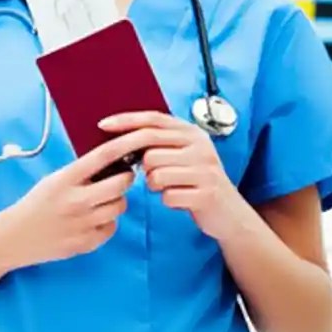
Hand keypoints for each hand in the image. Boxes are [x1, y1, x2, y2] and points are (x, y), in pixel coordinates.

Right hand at [4, 128, 171, 265]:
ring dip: (116, 201)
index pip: (102, 156)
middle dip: (126, 179)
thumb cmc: (36, 205)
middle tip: (121, 178)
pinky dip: (106, 222)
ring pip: (120, 206)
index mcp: (64, 179)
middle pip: (121, 184)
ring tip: (100, 202)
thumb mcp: (53, 181)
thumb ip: (80, 173)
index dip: (125, 145)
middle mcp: (75, 200)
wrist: (14, 237)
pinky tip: (91, 221)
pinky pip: (112, 227)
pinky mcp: (87, 243)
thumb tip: (115, 162)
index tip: (140, 138)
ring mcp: (82, 223)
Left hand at [98, 111, 254, 242]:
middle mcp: (201, 147)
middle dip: (137, 163)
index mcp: (192, 132)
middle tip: (139, 172)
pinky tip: (179, 199)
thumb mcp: (181, 155)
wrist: (228, 212)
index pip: (153, 119)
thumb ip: (157, 143)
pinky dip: (167, 200)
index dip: (126, 121)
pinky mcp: (207, 193)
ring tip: (168, 186)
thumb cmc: (194, 181)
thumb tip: (118, 136)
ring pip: (155, 174)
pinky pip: (167, 196)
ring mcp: (205, 170)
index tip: (102, 125)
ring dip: (154, 184)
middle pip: (149, 149)